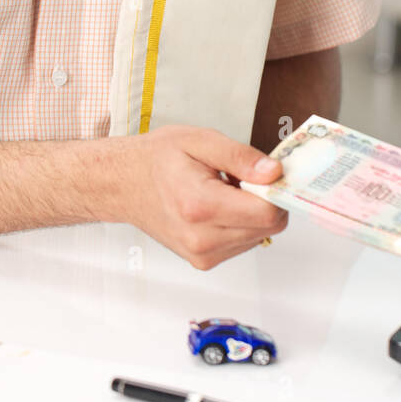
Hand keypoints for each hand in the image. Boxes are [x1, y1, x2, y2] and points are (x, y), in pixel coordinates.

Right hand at [102, 124, 288, 269]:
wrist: (123, 183)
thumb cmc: (157, 159)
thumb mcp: (200, 141)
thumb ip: (241, 157)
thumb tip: (274, 173)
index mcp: (201, 206)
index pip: (268, 213)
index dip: (277, 190)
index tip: (270, 173)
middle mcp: (202, 239)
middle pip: (268, 227)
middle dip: (265, 199)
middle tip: (242, 177)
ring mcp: (203, 254)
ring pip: (259, 236)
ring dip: (252, 212)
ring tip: (224, 190)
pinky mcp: (203, 260)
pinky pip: (243, 243)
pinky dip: (240, 223)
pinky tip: (219, 205)